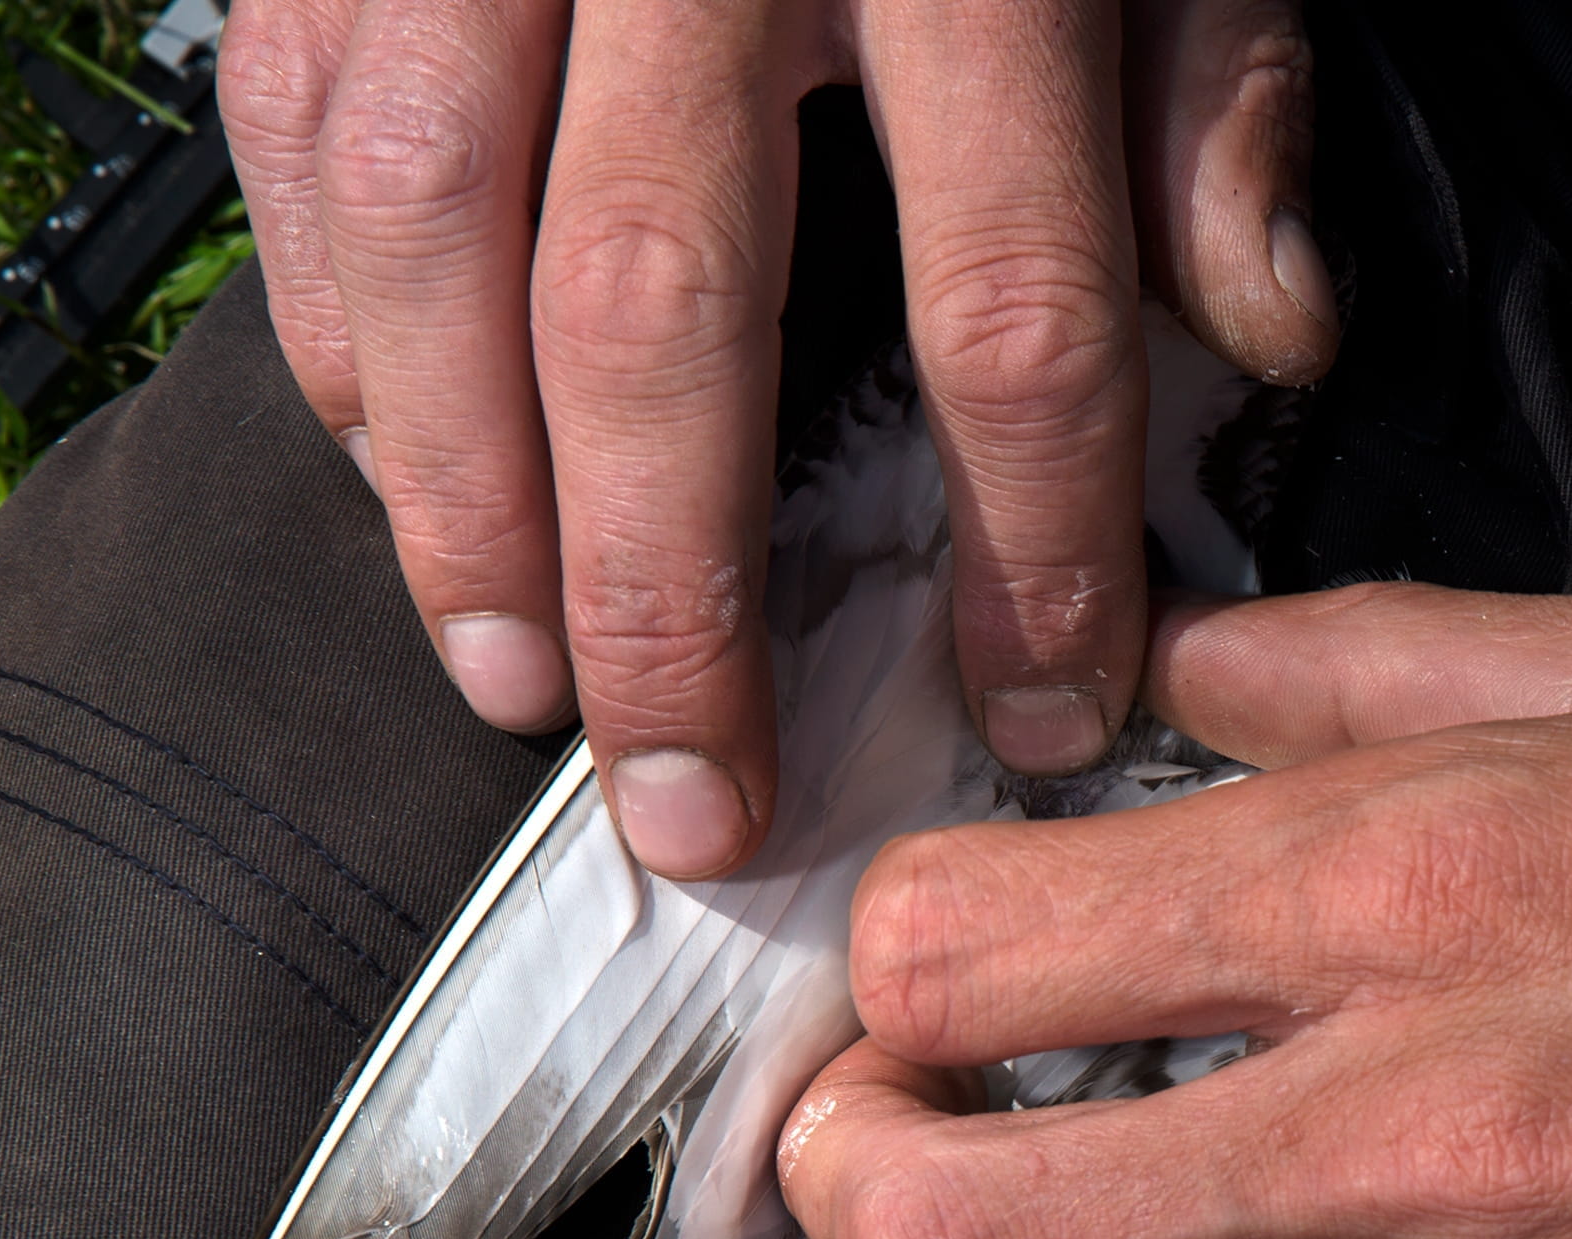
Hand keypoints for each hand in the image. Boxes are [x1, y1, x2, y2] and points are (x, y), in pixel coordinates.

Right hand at [223, 0, 1334, 876]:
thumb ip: (1212, 102)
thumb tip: (1267, 338)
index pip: (1014, 308)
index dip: (1032, 543)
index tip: (1039, 706)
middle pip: (665, 320)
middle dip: (674, 597)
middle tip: (704, 802)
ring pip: (435, 244)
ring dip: (465, 502)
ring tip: (519, 690)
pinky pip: (304, 133)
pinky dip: (335, 326)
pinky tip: (396, 471)